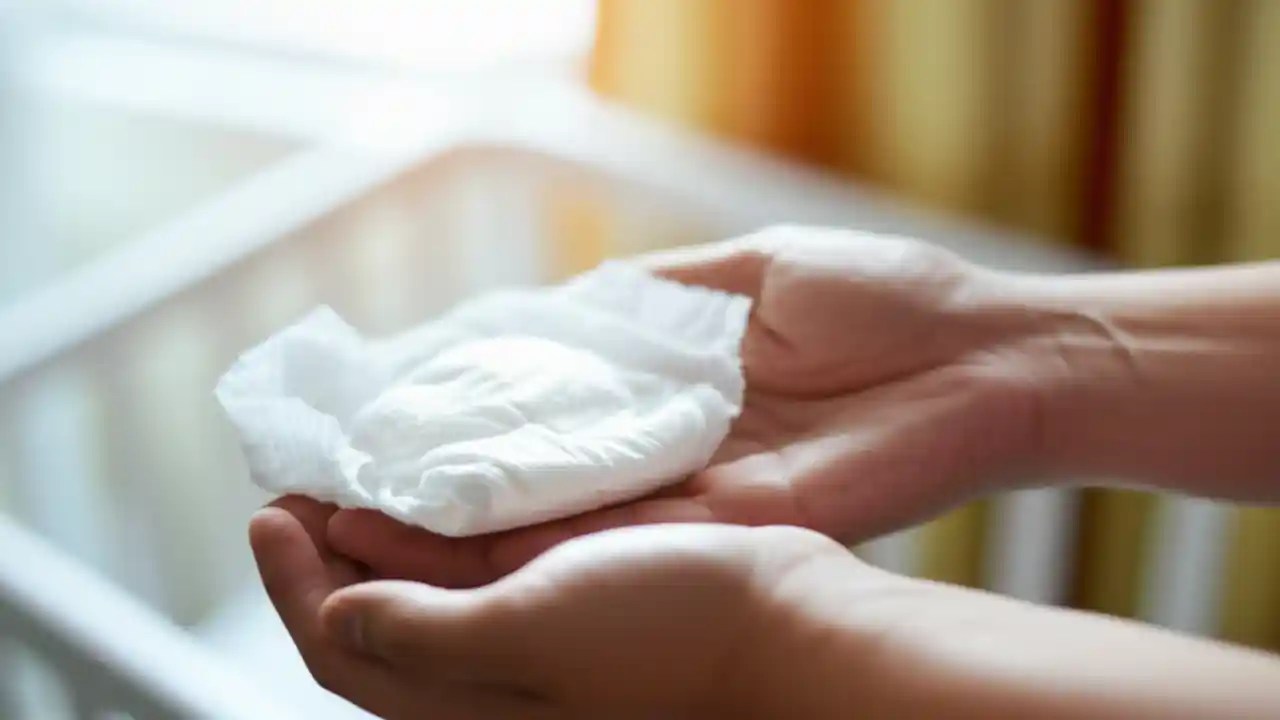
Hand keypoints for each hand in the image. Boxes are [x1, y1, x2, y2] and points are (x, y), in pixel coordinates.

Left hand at [250, 495, 904, 719]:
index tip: (271, 507)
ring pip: (429, 591)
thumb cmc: (672, 636)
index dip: (293, 582)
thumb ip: (424, 633)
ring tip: (363, 473)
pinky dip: (450, 530)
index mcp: (471, 702)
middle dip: (326, 556)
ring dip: (385, 535)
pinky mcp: (574, 603)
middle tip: (304, 482)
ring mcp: (536, 641)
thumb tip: (336, 613)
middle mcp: (493, 679)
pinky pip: (485, 568)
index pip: (344, 648)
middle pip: (376, 622)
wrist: (790, 629)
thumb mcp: (531, 633)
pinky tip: (452, 484)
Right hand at [327, 226, 1048, 585]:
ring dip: (468, 532)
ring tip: (359, 527)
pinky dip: (547, 545)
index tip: (373, 420)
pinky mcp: (743, 523)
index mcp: (670, 394)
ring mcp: (703, 497)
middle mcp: (673, 457)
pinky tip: (458, 543)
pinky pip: (631, 535)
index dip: (460, 419)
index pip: (542, 415)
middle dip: (439, 492)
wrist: (992, 355)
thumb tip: (559, 303)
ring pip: (566, 525)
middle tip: (332, 493)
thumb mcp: (746, 271)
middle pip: (538, 485)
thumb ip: (655, 296)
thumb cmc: (886, 297)